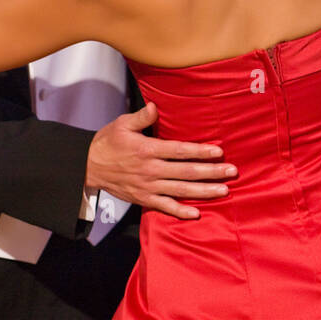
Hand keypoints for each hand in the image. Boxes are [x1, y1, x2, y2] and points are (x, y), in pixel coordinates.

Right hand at [85, 102, 237, 219]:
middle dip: (211, 172)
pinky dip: (180, 211)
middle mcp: (151, 170)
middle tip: (232, 172)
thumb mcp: (122, 124)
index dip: (201, 151)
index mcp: (147, 149)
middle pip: (186, 172)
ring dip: (204, 191)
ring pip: (181, 190)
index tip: (219, 152)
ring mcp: (148, 186)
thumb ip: (142, 116)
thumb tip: (156, 107)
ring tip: (223, 190)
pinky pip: (164, 207)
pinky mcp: (143, 199)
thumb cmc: (107, 142)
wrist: (87, 166)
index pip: (180, 150)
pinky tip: (196, 213)